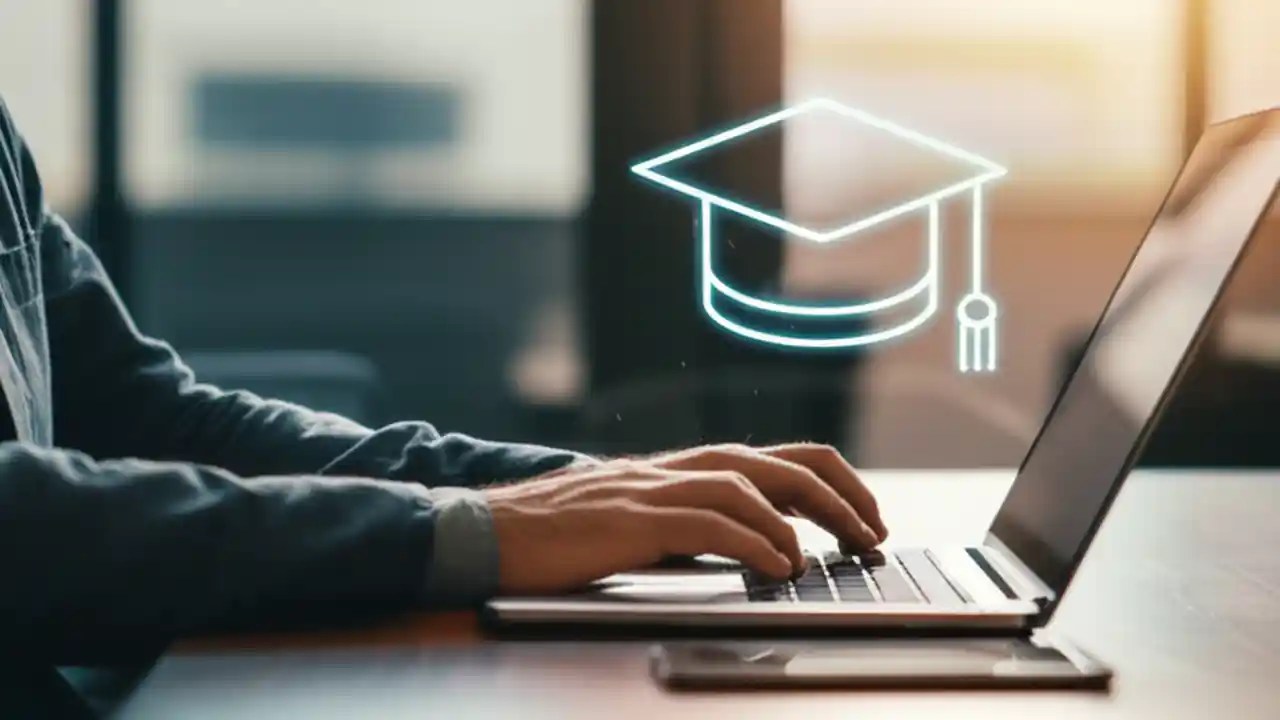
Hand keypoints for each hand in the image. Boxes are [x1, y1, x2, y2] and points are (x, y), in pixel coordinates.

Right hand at [484, 443, 885, 594]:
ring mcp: (654, 488)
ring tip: (827, 556)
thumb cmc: (562, 534)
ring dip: (799, 521)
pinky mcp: (633, 517)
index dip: (829, 483)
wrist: (491, 531)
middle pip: (777, 462)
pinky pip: (710, 522)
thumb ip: (693, 528)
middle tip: (871, 533)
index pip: (775, 459)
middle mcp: (676, 468)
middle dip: (837, 494)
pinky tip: (777, 567)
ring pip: (749, 484)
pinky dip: (753, 542)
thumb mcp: (641, 524)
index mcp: (682, 469)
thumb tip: (752, 550)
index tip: (863, 519)